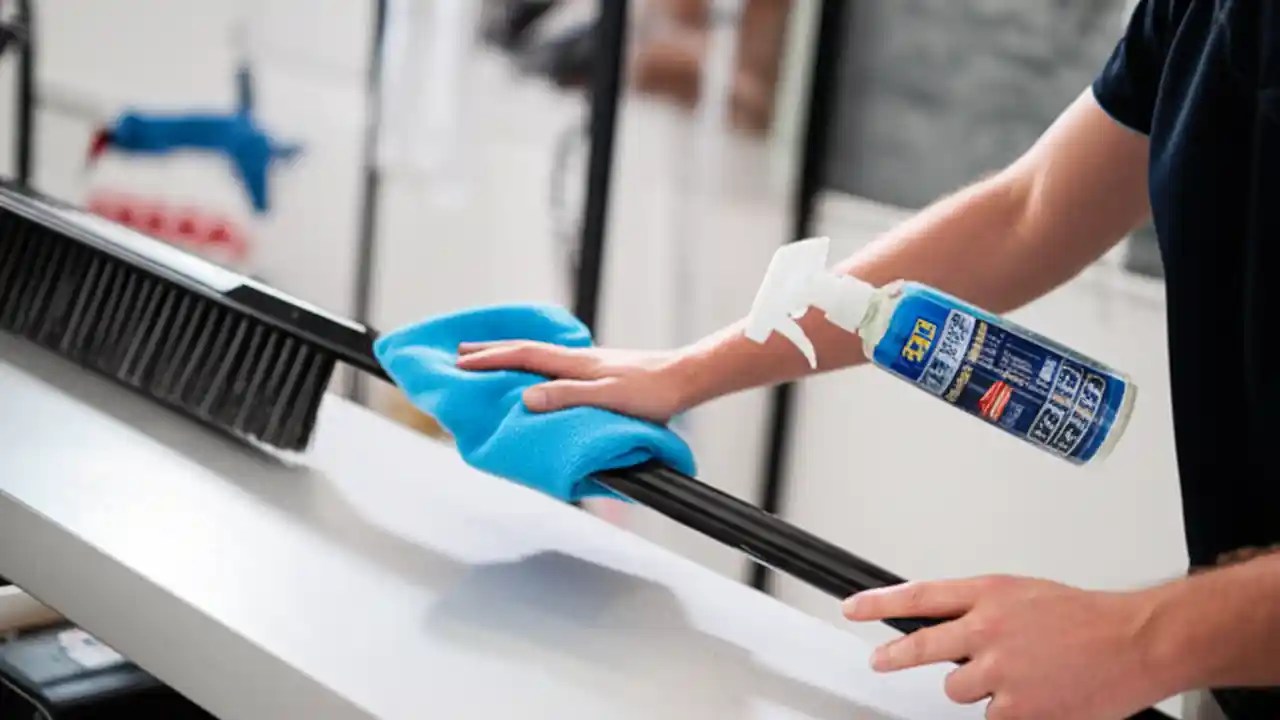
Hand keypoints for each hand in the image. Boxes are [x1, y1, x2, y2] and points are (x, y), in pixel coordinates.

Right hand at [456, 341, 696, 422]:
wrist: (684, 379)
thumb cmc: (651, 393)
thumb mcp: (607, 398)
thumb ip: (566, 397)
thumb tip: (525, 396)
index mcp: (575, 364)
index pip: (523, 356)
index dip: (490, 359)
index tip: (460, 362)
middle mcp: (577, 358)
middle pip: (525, 349)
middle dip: (490, 350)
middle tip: (459, 352)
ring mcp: (588, 362)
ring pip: (538, 353)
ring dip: (509, 354)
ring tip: (488, 356)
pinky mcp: (598, 370)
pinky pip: (552, 361)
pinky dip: (531, 361)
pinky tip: (534, 369)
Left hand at [843, 576, 1174, 719]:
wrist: (1134, 642)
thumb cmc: (1087, 618)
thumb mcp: (1025, 595)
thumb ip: (983, 609)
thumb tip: (948, 623)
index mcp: (990, 594)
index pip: (920, 596)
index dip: (880, 603)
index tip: (854, 607)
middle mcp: (988, 629)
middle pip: (922, 645)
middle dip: (895, 657)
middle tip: (880, 661)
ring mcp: (1000, 671)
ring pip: (958, 688)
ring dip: (979, 688)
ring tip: (1019, 677)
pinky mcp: (1018, 708)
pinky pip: (992, 717)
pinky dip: (1009, 712)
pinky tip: (1035, 697)